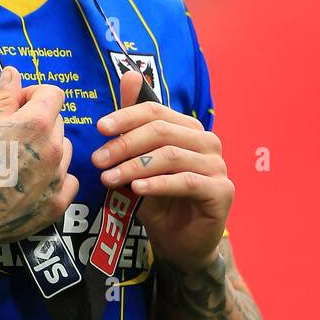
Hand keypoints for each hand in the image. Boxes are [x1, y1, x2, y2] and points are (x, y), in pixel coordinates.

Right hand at [0, 65, 78, 250]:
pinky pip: (67, 180)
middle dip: (39, 124)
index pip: (53, 93)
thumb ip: (5, 97)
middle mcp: (54, 148)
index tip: (20, 105)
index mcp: (37, 123)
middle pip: (58, 122)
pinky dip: (55, 179)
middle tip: (13, 137)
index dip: (35, 95)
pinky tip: (33, 183)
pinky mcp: (59, 201)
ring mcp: (58, 176)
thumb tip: (12, 72)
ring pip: (63, 151)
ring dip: (48, 150)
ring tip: (21, 162)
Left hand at [92, 71, 232, 271]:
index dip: (126, 117)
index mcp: (189, 129)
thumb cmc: (159, 202)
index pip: (156, 111)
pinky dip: (158, 184)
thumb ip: (135, 123)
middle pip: (162, 131)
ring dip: (135, 166)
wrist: (180, 245)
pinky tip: (136, 190)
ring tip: (109, 178)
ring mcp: (218, 167)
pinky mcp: (221, 192)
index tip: (99, 129)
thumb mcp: (139, 162)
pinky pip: (186, 182)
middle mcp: (208, 143)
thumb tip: (129, 74)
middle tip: (98, 160)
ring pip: (171, 156)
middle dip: (125, 144)